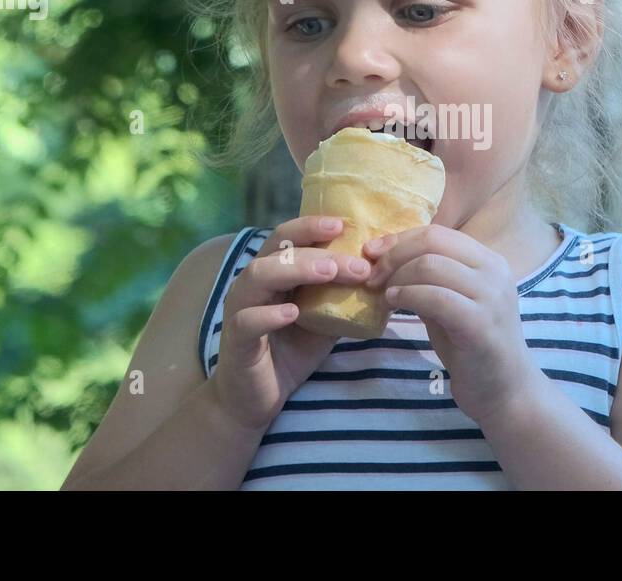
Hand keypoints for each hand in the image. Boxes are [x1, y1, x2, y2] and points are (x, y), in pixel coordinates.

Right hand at [210, 216, 371, 431]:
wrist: (257, 397)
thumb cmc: (291, 351)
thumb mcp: (324, 319)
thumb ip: (343, 296)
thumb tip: (386, 278)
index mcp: (275, 273)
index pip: (288, 237)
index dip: (312, 226)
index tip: (344, 223)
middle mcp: (253, 284)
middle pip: (279, 251)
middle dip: (319, 251)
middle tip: (356, 263)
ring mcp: (240, 309)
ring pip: (258, 276)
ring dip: (296, 270)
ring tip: (328, 273)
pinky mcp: (235, 340)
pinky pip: (247, 320)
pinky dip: (269, 314)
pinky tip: (293, 313)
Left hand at [362, 224, 539, 425]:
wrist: (505, 390)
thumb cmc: (472, 347)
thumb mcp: (449, 303)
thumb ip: (428, 279)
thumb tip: (385, 258)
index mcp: (489, 261)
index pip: (437, 233)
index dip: (400, 239)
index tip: (372, 253)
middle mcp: (494, 272)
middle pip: (433, 242)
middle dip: (394, 255)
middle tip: (372, 276)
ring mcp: (491, 296)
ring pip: (431, 266)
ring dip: (398, 277)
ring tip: (384, 294)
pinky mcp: (480, 324)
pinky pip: (436, 298)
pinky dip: (408, 296)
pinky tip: (394, 304)